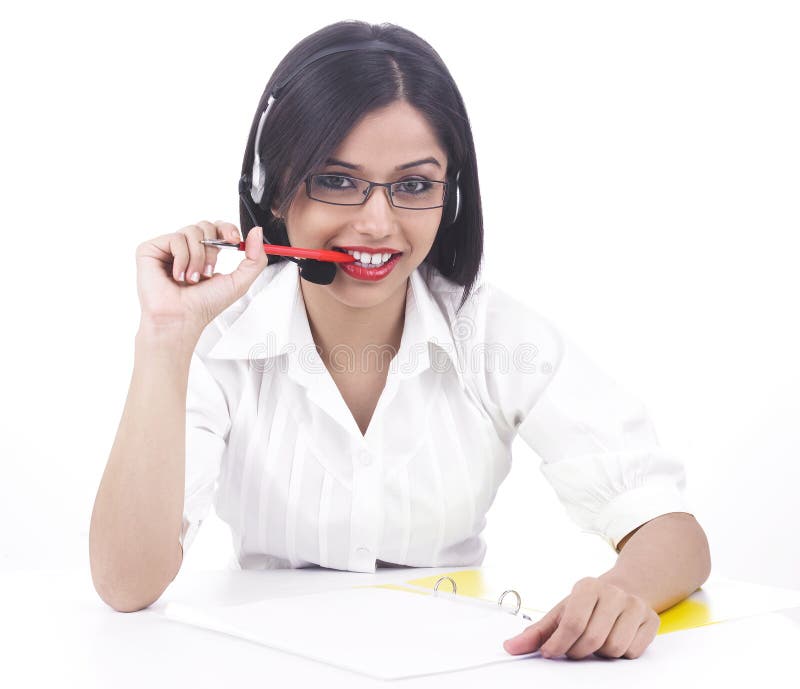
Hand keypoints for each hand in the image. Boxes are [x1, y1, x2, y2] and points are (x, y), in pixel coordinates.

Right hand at [135, 220, 267, 333]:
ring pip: (192, 231)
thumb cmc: (204, 305)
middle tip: (209, 271)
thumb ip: (255, 258)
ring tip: (192, 278)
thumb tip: (257, 232)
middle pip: (206, 225)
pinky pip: (175, 238)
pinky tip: (177, 275)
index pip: (218, 228)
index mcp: (206, 254)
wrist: (182, 318)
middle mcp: (187, 249)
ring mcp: (168, 248)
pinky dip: (182, 258)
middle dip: (212, 248)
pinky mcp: (151, 249)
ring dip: (198, 258)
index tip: (234, 240)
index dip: (227, 229)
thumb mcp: (240, 282)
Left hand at [502, 577, 659, 659]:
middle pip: (593, 639)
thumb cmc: (587, 605)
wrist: (624, 589)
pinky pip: (633, 652)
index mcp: (587, 586)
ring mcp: (635, 605)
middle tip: (574, 649)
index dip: (559, 644)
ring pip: (614, 649)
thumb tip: (510, 648)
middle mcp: (613, 593)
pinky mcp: (652, 621)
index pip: (572, 623)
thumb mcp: (561, 612)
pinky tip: (614, 639)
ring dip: (600, 653)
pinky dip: (621, 654)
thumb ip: (536, 632)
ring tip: (596, 640)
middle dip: (578, 651)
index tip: (550, 652)